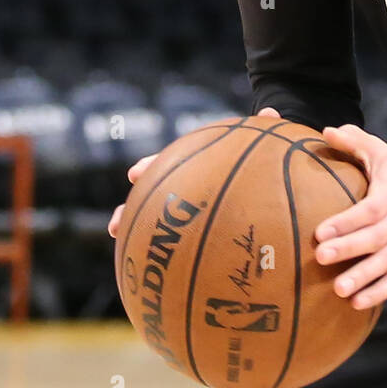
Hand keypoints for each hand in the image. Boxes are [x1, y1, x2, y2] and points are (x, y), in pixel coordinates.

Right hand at [107, 108, 281, 238]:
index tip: (135, 174)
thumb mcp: (263, 142)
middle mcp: (184, 182)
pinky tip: (159, 275)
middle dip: (133, 207)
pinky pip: (177, 241)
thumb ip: (263, 130)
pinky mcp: (193, 225)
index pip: (168, 161)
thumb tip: (270, 112)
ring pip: (155, 218)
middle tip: (116, 223)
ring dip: (136, 229)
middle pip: (152, 192)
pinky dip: (164, 253)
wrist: (258, 167)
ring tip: (119, 242)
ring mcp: (185, 204)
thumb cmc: (258, 155)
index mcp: (196, 160)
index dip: (151, 166)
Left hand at [313, 123, 386, 309]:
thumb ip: (354, 141)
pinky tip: (357, 303)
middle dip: (349, 249)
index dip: (346, 222)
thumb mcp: (380, 151)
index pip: (369, 209)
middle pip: (377, 238)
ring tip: (339, 289)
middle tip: (322, 258)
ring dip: (364, 277)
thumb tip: (326, 131)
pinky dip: (380, 292)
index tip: (320, 232)